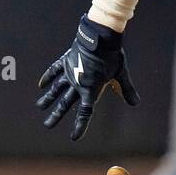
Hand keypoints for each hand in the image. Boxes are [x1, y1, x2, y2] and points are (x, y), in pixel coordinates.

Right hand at [36, 17, 138, 140]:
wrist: (99, 37)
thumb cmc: (112, 56)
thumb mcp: (121, 74)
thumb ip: (126, 89)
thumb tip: (135, 103)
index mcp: (91, 89)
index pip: (85, 112)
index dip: (80, 126)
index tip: (74, 137)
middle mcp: (78, 84)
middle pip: (65, 103)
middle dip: (56, 115)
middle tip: (47, 125)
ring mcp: (70, 72)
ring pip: (57, 89)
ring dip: (48, 99)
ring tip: (40, 107)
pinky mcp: (66, 61)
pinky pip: (55, 71)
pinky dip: (48, 77)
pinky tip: (41, 84)